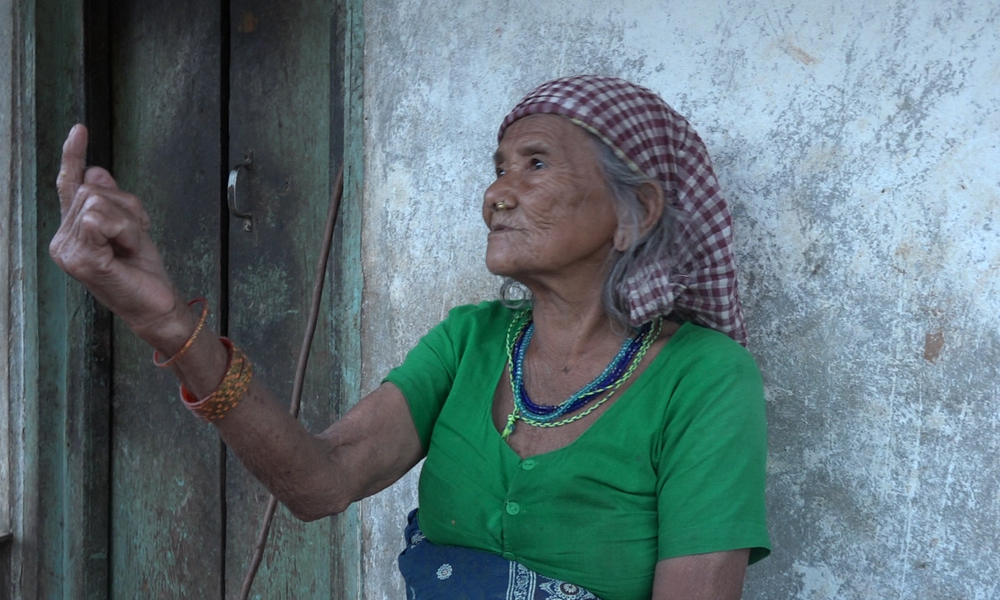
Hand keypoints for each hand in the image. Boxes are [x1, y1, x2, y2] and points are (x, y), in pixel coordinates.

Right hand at [49, 124, 187, 349]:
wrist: (156, 305)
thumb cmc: (143, 271)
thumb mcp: (130, 227)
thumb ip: (111, 201)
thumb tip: (95, 173)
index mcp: (71, 231)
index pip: (69, 186)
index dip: (73, 156)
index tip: (80, 129)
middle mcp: (62, 240)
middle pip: (93, 190)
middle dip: (126, 208)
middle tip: (134, 238)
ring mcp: (67, 251)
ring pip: (98, 201)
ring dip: (129, 221)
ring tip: (131, 247)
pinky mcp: (80, 259)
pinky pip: (101, 218)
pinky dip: (125, 229)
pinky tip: (128, 250)